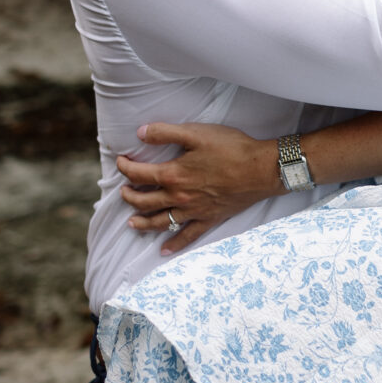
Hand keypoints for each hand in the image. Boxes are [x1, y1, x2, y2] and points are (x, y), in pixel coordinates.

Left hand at [118, 122, 279, 253]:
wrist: (261, 169)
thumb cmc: (230, 148)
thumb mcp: (196, 133)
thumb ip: (166, 132)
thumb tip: (141, 132)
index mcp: (174, 174)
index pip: (139, 174)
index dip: (125, 168)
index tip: (121, 162)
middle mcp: (179, 197)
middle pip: (145, 201)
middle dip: (130, 196)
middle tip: (123, 192)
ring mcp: (193, 211)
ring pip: (161, 221)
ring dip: (143, 223)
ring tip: (132, 223)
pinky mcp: (209, 219)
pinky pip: (187, 236)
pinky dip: (174, 244)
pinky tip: (164, 250)